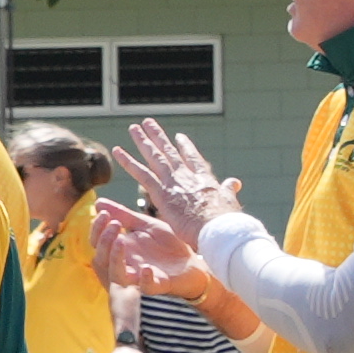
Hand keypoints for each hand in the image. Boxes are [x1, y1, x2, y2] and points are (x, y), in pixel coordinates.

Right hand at [85, 195, 192, 299]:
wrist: (193, 262)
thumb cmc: (168, 245)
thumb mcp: (145, 226)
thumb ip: (124, 216)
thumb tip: (98, 203)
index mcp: (121, 249)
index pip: (98, 241)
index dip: (96, 228)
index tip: (103, 213)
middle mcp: (126, 264)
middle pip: (101, 259)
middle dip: (103, 241)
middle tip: (115, 224)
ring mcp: (140, 275)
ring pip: (117, 275)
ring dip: (116, 258)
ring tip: (122, 239)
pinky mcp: (157, 284)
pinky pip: (146, 287)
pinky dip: (144, 279)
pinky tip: (146, 267)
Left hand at [116, 119, 234, 244]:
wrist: (217, 228)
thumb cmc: (225, 222)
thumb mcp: (229, 202)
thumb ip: (228, 190)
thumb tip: (234, 182)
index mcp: (204, 179)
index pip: (193, 159)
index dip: (186, 147)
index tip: (179, 137)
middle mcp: (187, 176)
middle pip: (170, 152)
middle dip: (159, 137)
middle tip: (149, 124)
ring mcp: (173, 182)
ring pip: (154, 156)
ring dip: (143, 141)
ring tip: (133, 128)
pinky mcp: (161, 193)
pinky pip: (141, 174)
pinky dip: (128, 162)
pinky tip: (118, 151)